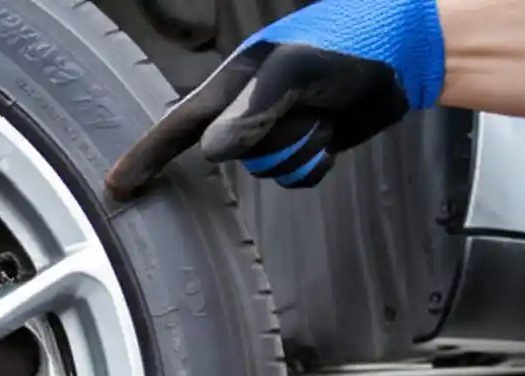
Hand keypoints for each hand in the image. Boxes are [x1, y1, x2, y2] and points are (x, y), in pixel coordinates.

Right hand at [106, 0, 445, 198]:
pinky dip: (316, 161)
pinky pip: (296, 178)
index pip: (176, 127)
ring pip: (268, 170)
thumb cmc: (349, 40)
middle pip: (233, 157)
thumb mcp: (295, 70)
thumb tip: (213, 151)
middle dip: (272, 140)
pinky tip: (332, 132)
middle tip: (305, 106)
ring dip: (301, 146)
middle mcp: (247, 109)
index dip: (145, 157)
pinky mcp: (304, 145)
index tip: (117, 186)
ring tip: (324, 111)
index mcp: (232, 84)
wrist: (407, 50)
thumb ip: (251, 110)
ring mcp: (276, 129)